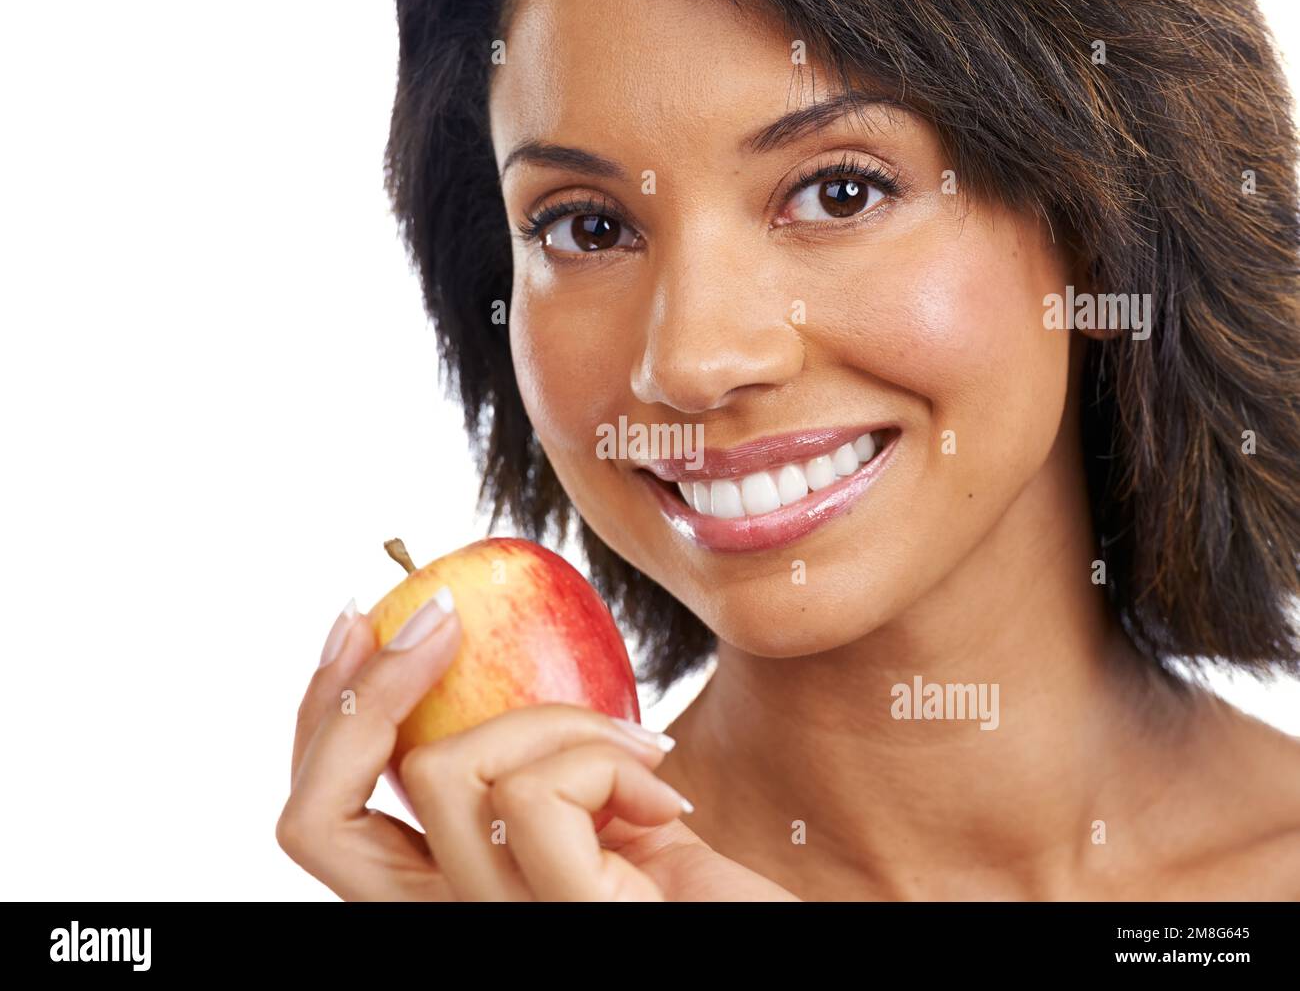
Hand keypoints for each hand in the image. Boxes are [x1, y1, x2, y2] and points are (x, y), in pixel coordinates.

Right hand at [277, 593, 800, 899]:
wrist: (772, 946)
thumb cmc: (694, 885)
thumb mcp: (592, 805)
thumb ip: (525, 757)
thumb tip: (469, 638)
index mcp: (444, 894)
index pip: (318, 820)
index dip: (322, 712)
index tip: (368, 619)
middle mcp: (449, 920)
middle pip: (315, 817)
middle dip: (360, 693)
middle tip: (442, 618)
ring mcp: (499, 929)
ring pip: (444, 769)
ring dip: (551, 717)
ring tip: (636, 750)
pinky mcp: (564, 921)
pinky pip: (535, 792)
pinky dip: (607, 755)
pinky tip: (666, 795)